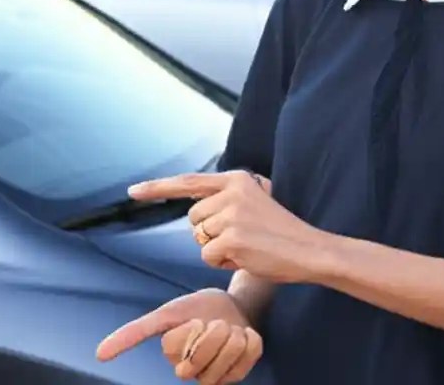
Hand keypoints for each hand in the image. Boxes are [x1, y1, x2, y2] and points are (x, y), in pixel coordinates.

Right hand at [96, 288, 261, 383]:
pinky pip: (249, 356)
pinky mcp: (237, 374)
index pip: (178, 347)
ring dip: (234, 335)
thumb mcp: (167, 315)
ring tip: (230, 329)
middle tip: (217, 323)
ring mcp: (215, 376)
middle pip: (203, 356)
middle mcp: (190, 372)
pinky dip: (251, 340)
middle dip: (214, 331)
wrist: (232, 307)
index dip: (191, 329)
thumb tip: (98, 354)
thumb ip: (135, 332)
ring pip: (228, 356)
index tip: (195, 319)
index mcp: (172, 358)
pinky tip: (244, 335)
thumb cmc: (198, 309)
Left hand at [128, 170, 331, 283]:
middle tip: (242, 237)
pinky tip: (247, 258)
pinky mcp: (231, 239)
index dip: (158, 188)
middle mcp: (231, 192)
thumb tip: (197, 212)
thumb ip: (227, 199)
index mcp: (237, 179)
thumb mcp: (256, 202)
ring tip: (247, 247)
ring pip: (199, 239)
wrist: (310, 250)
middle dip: (209, 234)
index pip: (189, 182)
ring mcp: (231, 215)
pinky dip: (224, 264)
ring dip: (217, 250)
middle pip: (193, 219)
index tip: (133, 191)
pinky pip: (208, 257)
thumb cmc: (281, 232)